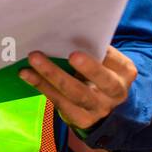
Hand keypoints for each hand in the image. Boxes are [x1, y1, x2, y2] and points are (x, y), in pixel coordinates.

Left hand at [19, 46, 137, 131]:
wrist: (104, 106)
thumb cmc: (99, 73)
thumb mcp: (106, 62)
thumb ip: (94, 50)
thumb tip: (66, 32)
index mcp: (125, 72)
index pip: (116, 61)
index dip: (105, 54)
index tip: (88, 45)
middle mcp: (116, 93)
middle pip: (102, 81)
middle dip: (87, 68)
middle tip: (71, 55)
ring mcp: (99, 109)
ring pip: (76, 93)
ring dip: (53, 75)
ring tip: (34, 59)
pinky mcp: (81, 119)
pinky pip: (59, 101)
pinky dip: (41, 86)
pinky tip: (27, 74)